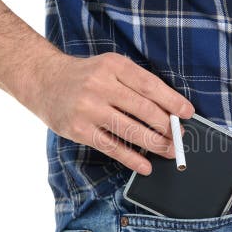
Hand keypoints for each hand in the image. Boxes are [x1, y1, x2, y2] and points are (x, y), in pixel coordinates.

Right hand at [23, 51, 193, 174]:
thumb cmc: (86, 76)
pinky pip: (111, 147)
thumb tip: (169, 110)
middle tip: (180, 136)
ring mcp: (88, 108)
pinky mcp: (79, 129)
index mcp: (113, 65)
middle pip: (143, 109)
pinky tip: (146, 165)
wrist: (44, 81)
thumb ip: (135, 84)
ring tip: (169, 151)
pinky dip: (132, 159)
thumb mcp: (110, 67)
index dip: (172, 101)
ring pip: (130, 130)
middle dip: (167, 126)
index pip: (150, 85)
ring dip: (155, 144)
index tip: (187, 113)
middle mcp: (100, 85)